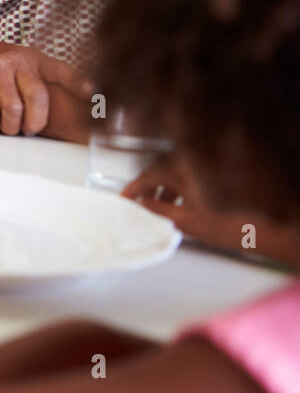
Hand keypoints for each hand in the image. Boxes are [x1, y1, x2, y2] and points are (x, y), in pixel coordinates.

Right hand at [0, 34, 92, 135]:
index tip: (94, 95)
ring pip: (13, 109)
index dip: (78, 84)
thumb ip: (29, 77)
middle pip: (37, 99)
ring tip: (5, 127)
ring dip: (9, 126)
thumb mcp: (11, 60)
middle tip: (28, 131)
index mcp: (30, 56)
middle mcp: (17, 59)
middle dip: (34, 123)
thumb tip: (47, 107)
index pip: (61, 70)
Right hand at [122, 155, 299, 265]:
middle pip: (161, 169)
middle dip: (148, 186)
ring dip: (164, 187)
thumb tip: (140, 204)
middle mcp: (193, 163)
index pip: (148, 174)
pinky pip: (189, 175)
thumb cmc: (229, 224)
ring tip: (159, 207)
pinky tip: (180, 204)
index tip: (123, 199)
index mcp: (182, 170)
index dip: (133, 188)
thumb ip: (157, 210)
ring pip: (176, 172)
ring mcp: (205, 168)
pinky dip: (180, 187)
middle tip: (138, 203)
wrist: (267, 228)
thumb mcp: (185, 221)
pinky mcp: (217, 174)